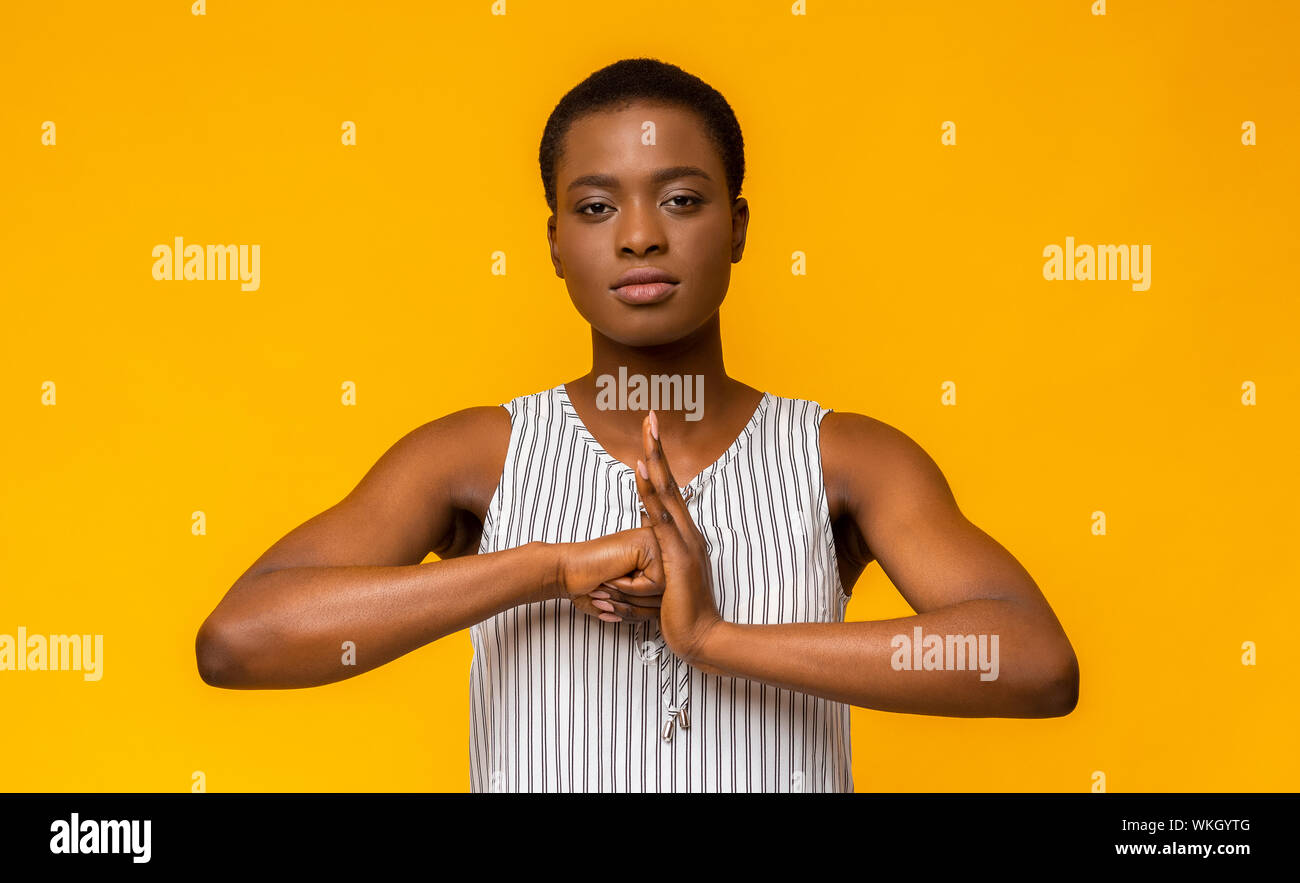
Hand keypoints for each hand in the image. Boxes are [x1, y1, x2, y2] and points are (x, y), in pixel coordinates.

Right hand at [556, 528, 664, 623]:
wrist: (566, 572)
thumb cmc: (589, 585)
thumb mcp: (627, 602)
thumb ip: (648, 609)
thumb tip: (671, 622)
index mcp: (654, 559)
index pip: (666, 599)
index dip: (638, 609)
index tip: (613, 594)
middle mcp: (658, 547)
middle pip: (668, 596)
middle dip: (636, 605)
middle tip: (609, 591)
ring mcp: (656, 542)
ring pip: (665, 592)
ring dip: (633, 597)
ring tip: (611, 583)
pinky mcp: (650, 544)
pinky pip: (656, 584)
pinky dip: (631, 587)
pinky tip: (615, 573)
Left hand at [634, 409, 723, 661]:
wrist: (702, 638)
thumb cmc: (682, 612)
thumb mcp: (667, 576)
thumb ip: (658, 547)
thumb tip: (645, 522)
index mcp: (685, 536)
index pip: (670, 489)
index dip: (660, 460)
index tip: (651, 433)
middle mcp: (688, 532)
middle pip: (670, 481)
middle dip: (658, 447)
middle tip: (650, 416)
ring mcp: (685, 542)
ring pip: (667, 493)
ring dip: (655, 462)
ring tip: (646, 434)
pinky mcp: (678, 556)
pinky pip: (661, 518)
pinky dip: (651, 493)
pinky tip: (642, 474)